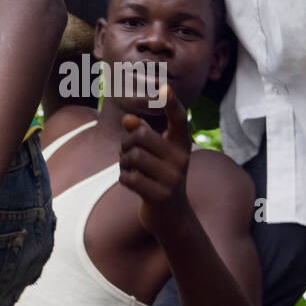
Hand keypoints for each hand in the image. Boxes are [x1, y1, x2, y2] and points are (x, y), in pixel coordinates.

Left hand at [118, 84, 192, 235]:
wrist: (172, 217)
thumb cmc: (159, 177)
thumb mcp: (155, 154)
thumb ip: (142, 134)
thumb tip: (127, 118)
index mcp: (182, 144)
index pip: (178, 119)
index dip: (171, 103)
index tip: (165, 88)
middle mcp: (182, 159)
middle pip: (141, 135)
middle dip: (126, 142)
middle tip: (125, 152)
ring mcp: (173, 178)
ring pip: (132, 156)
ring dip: (123, 162)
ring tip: (129, 168)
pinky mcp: (161, 195)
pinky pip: (129, 177)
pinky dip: (124, 178)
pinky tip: (131, 183)